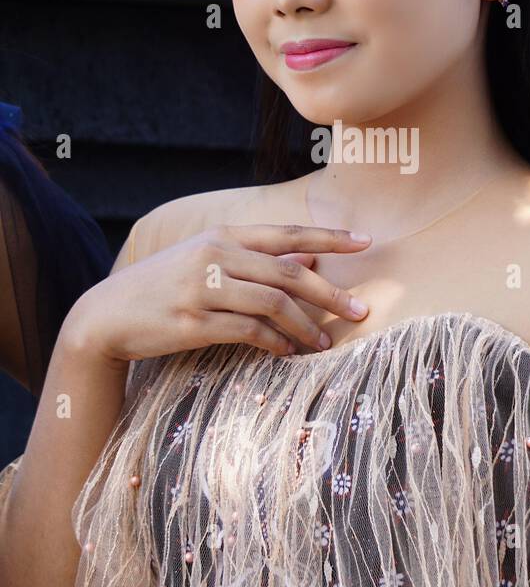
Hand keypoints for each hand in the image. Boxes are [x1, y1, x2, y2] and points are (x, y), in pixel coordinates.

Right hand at [62, 223, 371, 364]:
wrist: (107, 314)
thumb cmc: (165, 286)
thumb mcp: (208, 261)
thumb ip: (257, 259)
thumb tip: (308, 257)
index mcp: (222, 236)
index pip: (287, 233)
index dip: (330, 237)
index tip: (366, 241)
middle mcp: (215, 257)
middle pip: (288, 272)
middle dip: (331, 293)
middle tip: (362, 311)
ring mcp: (202, 289)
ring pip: (273, 304)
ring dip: (306, 326)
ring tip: (324, 343)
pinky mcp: (193, 323)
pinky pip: (249, 332)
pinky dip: (275, 343)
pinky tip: (288, 352)